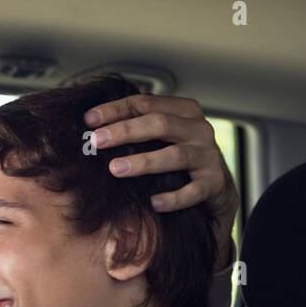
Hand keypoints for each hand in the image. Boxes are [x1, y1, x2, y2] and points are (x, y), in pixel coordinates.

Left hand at [85, 94, 239, 270]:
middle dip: (125, 131)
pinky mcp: (214, 183)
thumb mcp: (163, 137)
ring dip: (144, 162)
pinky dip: (174, 198)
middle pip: (160, 123)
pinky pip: (193, 191)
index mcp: (184, 111)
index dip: (115, 110)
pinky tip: (154, 203)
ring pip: (175, 155)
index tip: (88, 119)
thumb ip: (137, 128)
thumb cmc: (180, 158)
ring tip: (115, 169)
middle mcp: (199, 129)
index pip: (145, 103)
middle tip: (97, 141)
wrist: (216, 188)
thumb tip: (90, 128)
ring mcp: (209, 156)